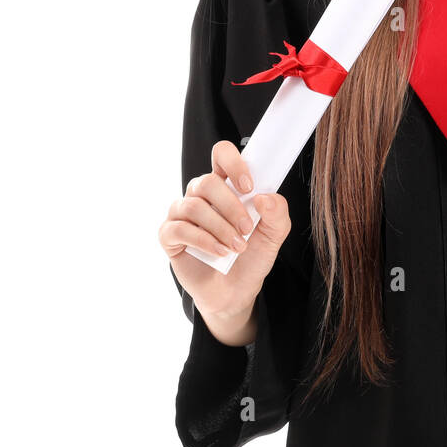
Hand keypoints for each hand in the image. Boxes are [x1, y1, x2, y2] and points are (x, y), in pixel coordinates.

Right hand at [159, 139, 291, 322]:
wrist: (237, 291)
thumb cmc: (252, 256)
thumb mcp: (274, 234)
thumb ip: (277, 212)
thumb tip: (264, 196)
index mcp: (226, 185)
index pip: (221, 154)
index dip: (233, 163)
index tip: (248, 186)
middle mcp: (201, 195)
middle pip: (206, 182)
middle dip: (230, 206)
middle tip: (247, 228)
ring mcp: (182, 214)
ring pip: (194, 206)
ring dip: (220, 227)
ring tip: (237, 246)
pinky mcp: (169, 236)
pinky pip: (179, 229)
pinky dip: (203, 241)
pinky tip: (220, 252)